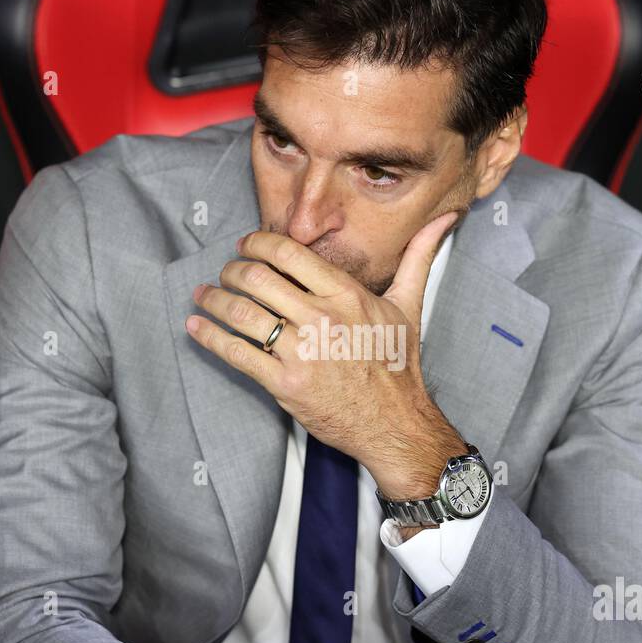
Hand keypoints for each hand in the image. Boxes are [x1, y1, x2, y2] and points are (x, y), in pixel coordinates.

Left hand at [184, 213, 459, 483]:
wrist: (395, 423)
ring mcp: (301, 352)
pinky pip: (236, 353)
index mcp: (346, 294)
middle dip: (231, 271)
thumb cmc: (399, 366)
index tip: (246, 245)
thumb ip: (419, 257)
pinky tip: (196, 327)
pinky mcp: (284, 383)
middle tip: (224, 273)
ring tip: (203, 296)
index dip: (258, 242)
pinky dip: (209, 337)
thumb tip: (445, 219)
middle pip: (257, 277)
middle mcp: (321, 318)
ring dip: (213, 300)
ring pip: (241, 313)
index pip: (288, 251)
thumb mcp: (410, 306)